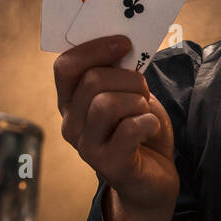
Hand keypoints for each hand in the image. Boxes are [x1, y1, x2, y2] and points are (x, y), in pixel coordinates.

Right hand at [54, 36, 177, 220]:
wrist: (154, 177)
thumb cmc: (139, 130)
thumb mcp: (127, 95)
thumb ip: (118, 73)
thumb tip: (123, 43)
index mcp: (71, 102)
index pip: (65, 66)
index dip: (94, 49)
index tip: (124, 43)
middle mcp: (71, 125)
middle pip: (92, 81)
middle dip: (129, 79)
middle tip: (143, 92)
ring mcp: (86, 147)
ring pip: (107, 104)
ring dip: (137, 101)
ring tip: (144, 112)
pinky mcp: (109, 165)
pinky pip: (129, 129)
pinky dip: (148, 122)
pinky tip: (150, 128)